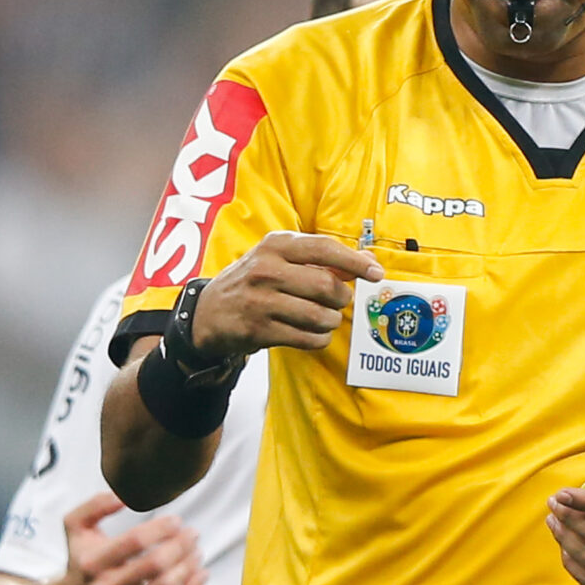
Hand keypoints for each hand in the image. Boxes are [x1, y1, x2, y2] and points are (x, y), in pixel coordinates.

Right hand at [63, 493, 206, 584]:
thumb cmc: (81, 561)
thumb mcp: (76, 529)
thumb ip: (95, 506)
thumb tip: (123, 496)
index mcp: (91, 563)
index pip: (134, 541)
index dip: (161, 528)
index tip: (176, 520)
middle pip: (155, 564)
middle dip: (181, 545)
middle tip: (193, 534)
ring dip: (189, 566)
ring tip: (197, 551)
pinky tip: (201, 573)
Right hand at [192, 231, 382, 358]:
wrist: (207, 313)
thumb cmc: (254, 282)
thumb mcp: (280, 260)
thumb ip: (323, 260)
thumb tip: (369, 263)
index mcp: (275, 246)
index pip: (324, 248)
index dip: (355, 262)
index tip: (376, 274)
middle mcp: (266, 270)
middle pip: (326, 286)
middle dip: (341, 298)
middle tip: (336, 302)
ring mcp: (260, 301)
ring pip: (319, 315)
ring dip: (330, 321)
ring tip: (324, 319)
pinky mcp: (258, 330)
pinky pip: (308, 338)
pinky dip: (319, 339)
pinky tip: (313, 334)